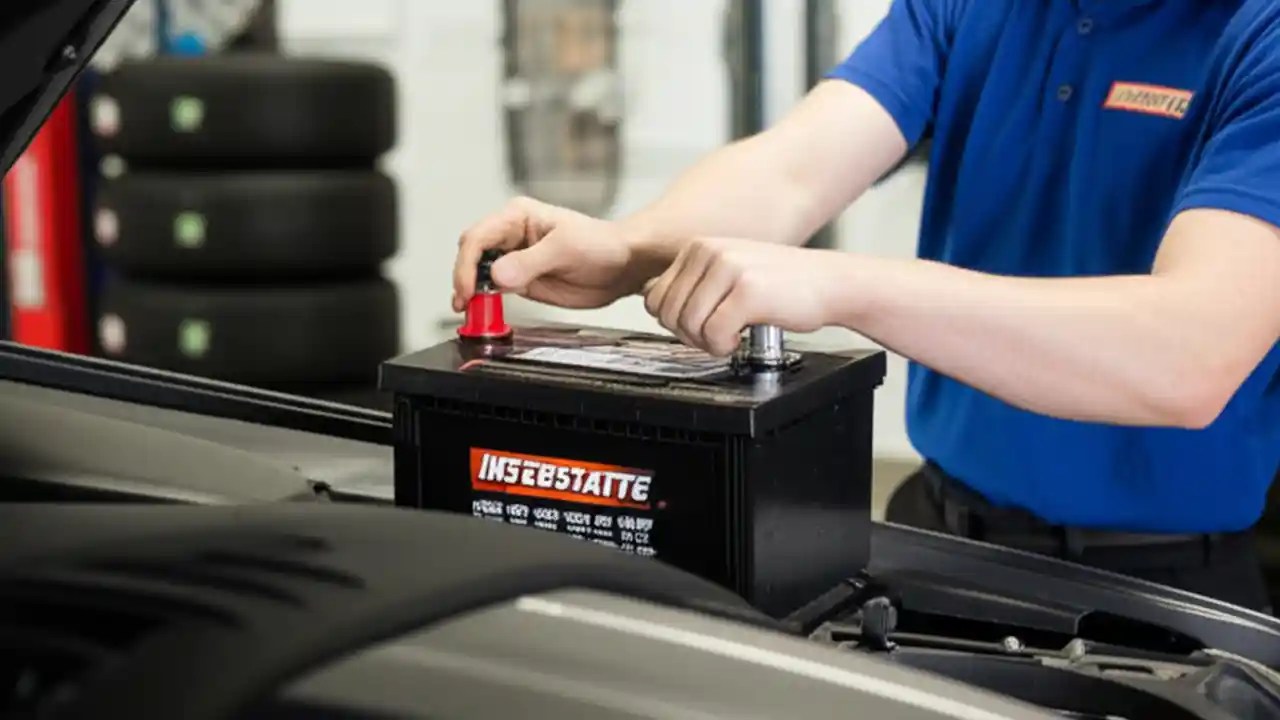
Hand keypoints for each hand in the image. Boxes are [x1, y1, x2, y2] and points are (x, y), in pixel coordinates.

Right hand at [453, 196, 659, 311]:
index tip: (469, 289)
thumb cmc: (602, 244)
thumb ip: (530, 262)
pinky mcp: (521, 281)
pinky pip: (492, 291)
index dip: (467, 264)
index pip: (478, 237)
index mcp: (517, 217)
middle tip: (466, 303)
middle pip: (470, 254)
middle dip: (463, 277)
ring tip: (469, 311)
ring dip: (470, 292)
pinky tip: (482, 312)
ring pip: (477, 273)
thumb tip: (497, 275)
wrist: (623, 266)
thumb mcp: (565, 248)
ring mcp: (514, 260)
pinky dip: (483, 302)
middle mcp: (511, 236)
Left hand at [643, 237, 848, 355]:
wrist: (830, 282)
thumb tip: (650, 298)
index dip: (675, 322)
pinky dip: (724, 347)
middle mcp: (708, 251)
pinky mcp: (747, 290)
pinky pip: (712, 335)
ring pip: (687, 326)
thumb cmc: (780, 285)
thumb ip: (690, 283)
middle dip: (689, 335)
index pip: (654, 297)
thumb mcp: (726, 274)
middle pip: (666, 314)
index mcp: (698, 247)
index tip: (703, 325)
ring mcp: (728, 268)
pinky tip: (742, 338)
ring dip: (707, 343)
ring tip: (732, 335)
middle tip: (719, 335)